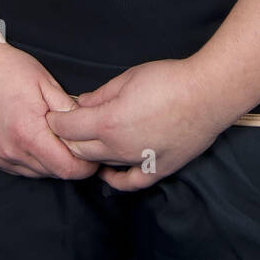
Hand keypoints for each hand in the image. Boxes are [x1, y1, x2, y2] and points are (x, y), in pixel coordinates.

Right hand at [0, 31, 100, 179]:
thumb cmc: (10, 69)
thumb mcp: (47, 83)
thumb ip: (68, 112)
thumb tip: (86, 131)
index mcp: (28, 133)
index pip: (66, 169)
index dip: (84, 166)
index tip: (91, 157)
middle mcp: (11, 151)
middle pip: (52, 173)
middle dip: (68, 161)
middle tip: (72, 140)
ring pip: (36, 172)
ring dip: (48, 160)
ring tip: (49, 135)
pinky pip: (18, 168)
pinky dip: (30, 158)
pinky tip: (30, 137)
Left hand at [44, 57, 228, 190]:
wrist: (207, 94)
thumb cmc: (169, 80)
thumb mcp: (128, 78)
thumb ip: (101, 94)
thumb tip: (81, 103)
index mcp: (107, 122)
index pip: (67, 128)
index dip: (56, 120)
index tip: (53, 115)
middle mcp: (118, 147)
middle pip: (79, 149)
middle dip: (68, 138)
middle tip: (68, 126)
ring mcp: (137, 162)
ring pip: (101, 164)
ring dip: (90, 153)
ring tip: (88, 140)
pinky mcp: (156, 169)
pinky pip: (128, 182)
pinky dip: (114, 179)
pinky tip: (108, 173)